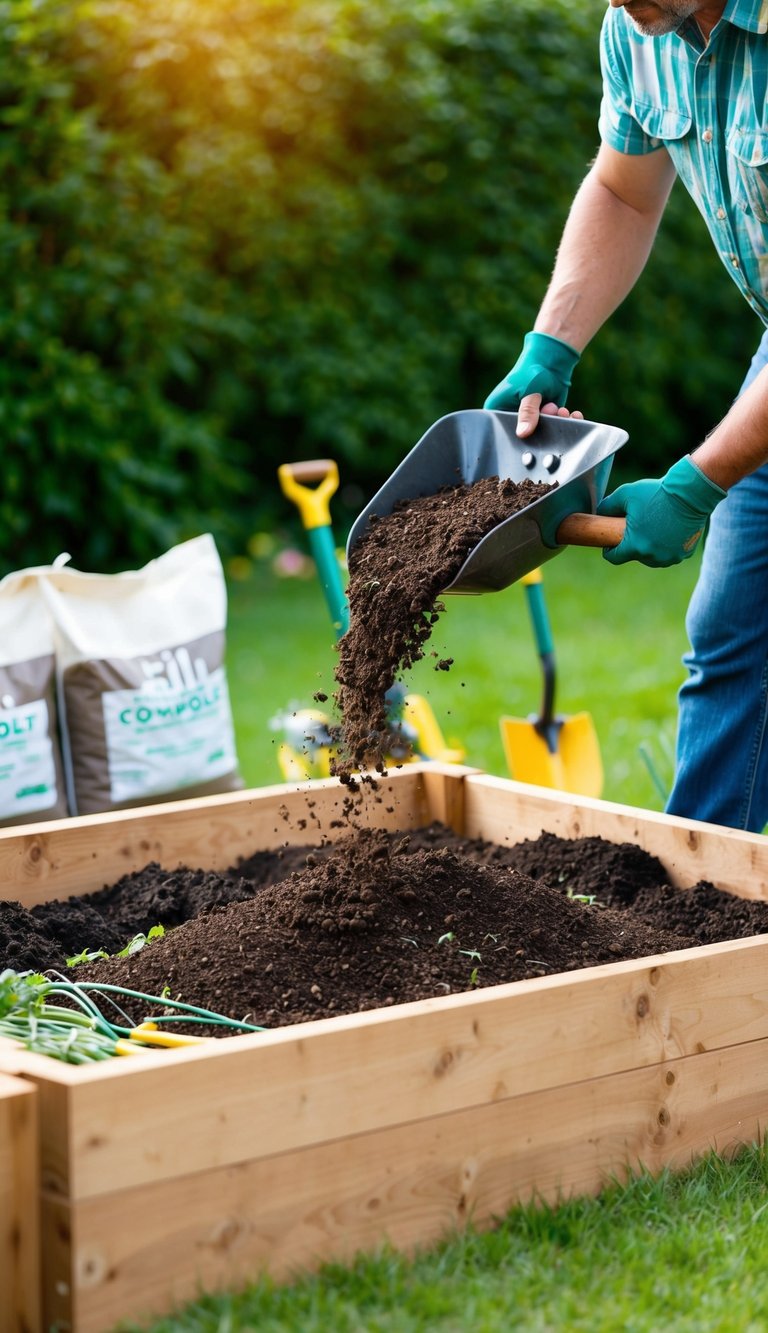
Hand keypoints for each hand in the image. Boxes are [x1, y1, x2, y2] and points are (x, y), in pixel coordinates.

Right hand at [484, 331, 580, 436]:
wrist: (552, 362)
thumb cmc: (532, 372)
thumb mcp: (528, 392)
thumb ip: (527, 412)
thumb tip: (523, 433)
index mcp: (496, 411)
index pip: (501, 433)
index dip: (515, 438)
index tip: (532, 432)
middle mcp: (509, 418)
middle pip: (522, 437)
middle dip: (540, 430)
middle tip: (550, 411)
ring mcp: (526, 421)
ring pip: (540, 434)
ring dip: (554, 423)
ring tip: (560, 409)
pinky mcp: (541, 420)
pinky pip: (552, 428)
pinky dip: (563, 422)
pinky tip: (571, 414)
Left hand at [597, 456, 726, 567]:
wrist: (690, 493)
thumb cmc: (656, 493)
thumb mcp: (625, 494)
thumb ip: (607, 506)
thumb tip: (599, 514)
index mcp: (635, 546)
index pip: (614, 558)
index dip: (609, 550)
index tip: (610, 542)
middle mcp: (653, 557)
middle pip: (635, 556)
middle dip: (632, 544)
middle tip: (637, 527)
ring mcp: (670, 557)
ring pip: (652, 557)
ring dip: (650, 547)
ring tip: (652, 529)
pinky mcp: (684, 554)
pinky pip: (669, 554)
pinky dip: (667, 546)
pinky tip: (668, 531)